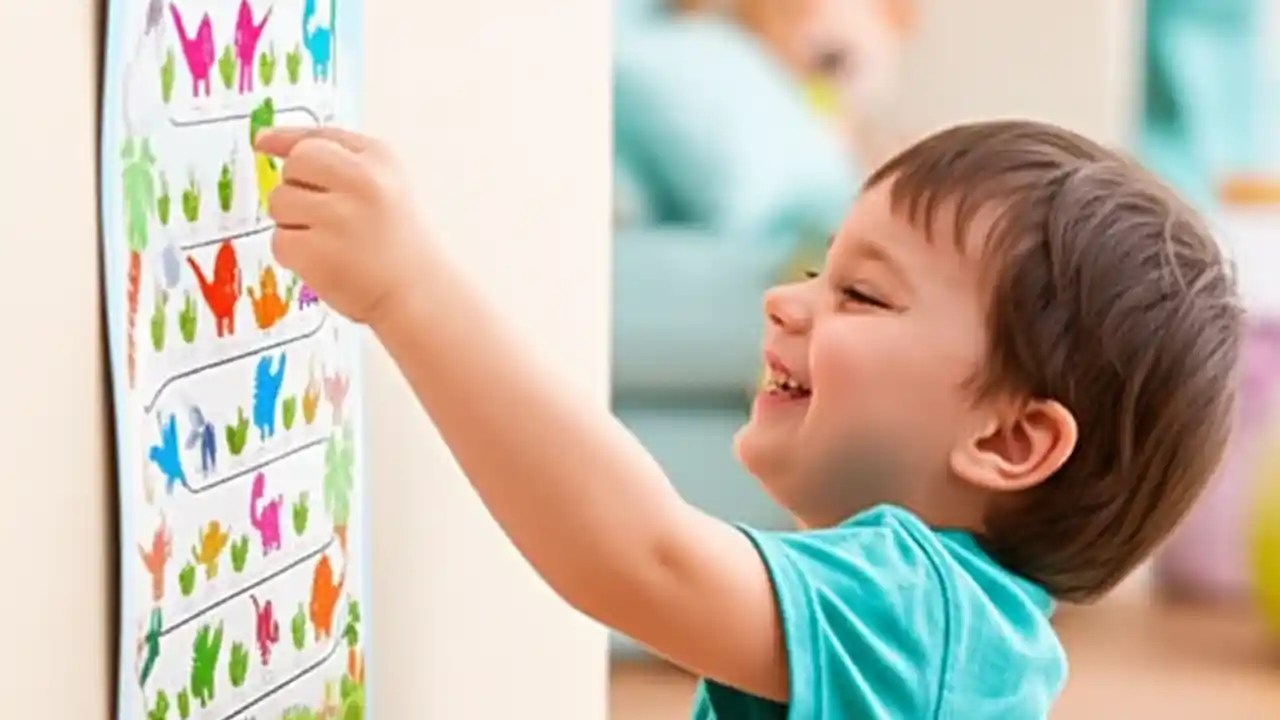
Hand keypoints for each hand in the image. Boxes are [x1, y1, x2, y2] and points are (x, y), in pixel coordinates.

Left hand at [254, 126, 428, 324]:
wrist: (419, 294)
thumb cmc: (397, 240)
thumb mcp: (385, 183)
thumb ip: (333, 156)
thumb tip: (263, 140)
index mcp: (380, 158)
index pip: (317, 138)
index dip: (287, 141)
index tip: (262, 142)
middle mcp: (362, 180)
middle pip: (293, 165)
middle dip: (297, 187)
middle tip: (328, 216)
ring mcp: (339, 216)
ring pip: (279, 202)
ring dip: (295, 223)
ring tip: (332, 242)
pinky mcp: (317, 251)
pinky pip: (280, 241)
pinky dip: (295, 256)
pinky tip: (327, 263)